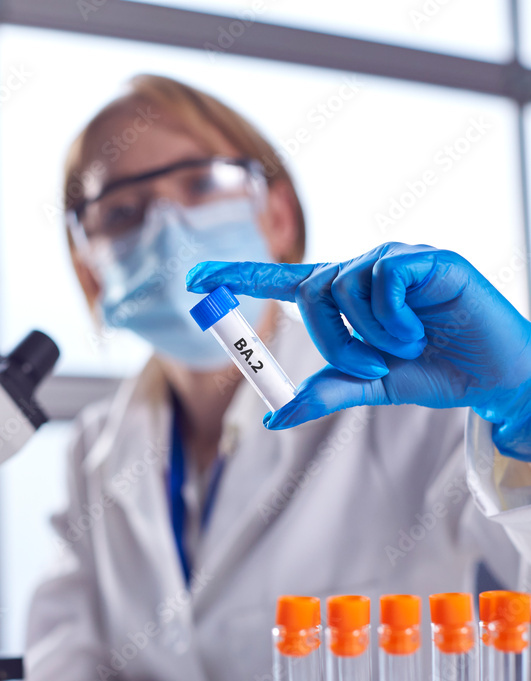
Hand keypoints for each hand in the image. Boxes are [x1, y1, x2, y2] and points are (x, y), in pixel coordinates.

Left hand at [186, 243, 530, 458]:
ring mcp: (394, 260)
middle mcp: (363, 272)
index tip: (193, 279)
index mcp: (346, 301)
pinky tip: (419, 331)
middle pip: (310, 291)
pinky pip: (380, 278)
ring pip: (342, 285)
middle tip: (374, 366)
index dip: (238, 277)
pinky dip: (392, 317)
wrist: (495, 376)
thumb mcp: (372, 385)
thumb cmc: (437, 373)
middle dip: (333, 342)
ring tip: (407, 348)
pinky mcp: (425, 258)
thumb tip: (269, 415)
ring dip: (368, 335)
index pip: (282, 281)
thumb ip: (325, 392)